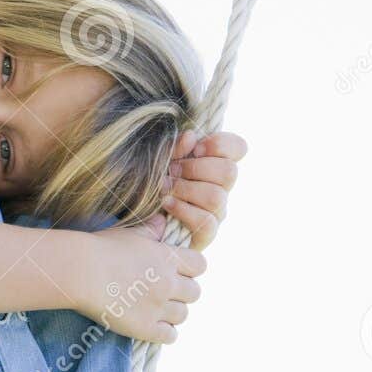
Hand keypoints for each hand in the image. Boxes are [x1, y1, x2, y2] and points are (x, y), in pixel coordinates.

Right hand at [85, 222, 205, 346]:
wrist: (80, 272)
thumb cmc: (101, 248)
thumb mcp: (130, 233)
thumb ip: (151, 229)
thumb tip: (162, 221)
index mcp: (168, 258)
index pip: (200, 265)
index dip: (190, 269)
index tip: (176, 271)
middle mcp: (168, 283)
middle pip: (195, 292)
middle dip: (182, 292)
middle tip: (164, 291)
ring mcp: (158, 307)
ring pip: (183, 315)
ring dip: (172, 313)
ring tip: (156, 309)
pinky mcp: (145, 328)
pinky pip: (170, 336)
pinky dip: (164, 333)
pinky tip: (151, 326)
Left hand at [159, 129, 246, 251]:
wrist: (133, 216)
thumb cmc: (149, 181)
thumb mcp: (158, 158)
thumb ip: (175, 146)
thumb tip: (190, 137)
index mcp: (214, 163)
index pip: (238, 148)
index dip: (220, 144)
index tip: (196, 148)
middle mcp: (220, 188)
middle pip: (229, 172)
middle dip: (196, 168)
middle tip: (172, 170)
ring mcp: (215, 212)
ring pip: (216, 197)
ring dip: (186, 189)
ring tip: (164, 187)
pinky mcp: (205, 235)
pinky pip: (206, 222)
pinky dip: (183, 210)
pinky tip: (166, 203)